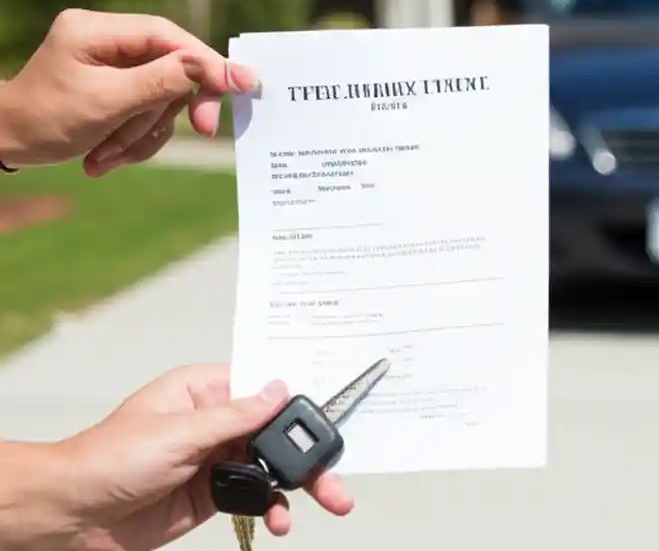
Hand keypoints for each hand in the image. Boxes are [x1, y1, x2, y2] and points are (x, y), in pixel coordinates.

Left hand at [0, 9, 257, 175]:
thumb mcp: (107, 102)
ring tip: (107, 156)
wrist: (6, 144)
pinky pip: (148, 113)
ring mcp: (114, 66)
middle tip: (201, 132)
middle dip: (169, 110)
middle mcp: (108, 40)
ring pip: (162, 98)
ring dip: (143, 133)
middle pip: (172, 69)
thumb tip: (212, 66)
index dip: (208, 60)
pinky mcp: (118, 89)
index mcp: (97, 29)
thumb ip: (162, 81)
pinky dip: (134, 139)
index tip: (243, 83)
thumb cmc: (46, 120)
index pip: (169, 37)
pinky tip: (104, 155)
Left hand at [50, 365, 352, 550]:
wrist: (71, 517)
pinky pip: (255, 497)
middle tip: (336, 476)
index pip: (264, 389)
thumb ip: (235, 415)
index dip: (298, 403)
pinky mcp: (210, 495)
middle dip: (309, 456)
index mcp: (202, 391)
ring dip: (298, 487)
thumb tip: (278, 391)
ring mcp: (213, 460)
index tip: (332, 416)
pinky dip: (274, 509)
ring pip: (271, 469)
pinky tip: (279, 520)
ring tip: (327, 501)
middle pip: (275, 434)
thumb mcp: (178, 432)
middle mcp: (212, 422)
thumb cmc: (105, 461)